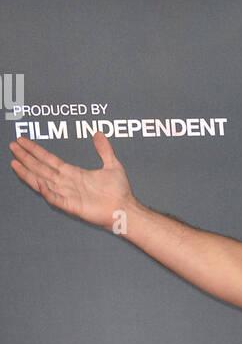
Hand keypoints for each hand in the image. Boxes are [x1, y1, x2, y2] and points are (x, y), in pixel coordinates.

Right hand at [9, 132, 134, 229]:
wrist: (126, 209)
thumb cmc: (119, 192)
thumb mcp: (112, 165)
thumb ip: (104, 149)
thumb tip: (98, 134)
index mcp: (73, 174)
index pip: (49, 159)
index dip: (36, 150)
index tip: (23, 141)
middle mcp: (67, 183)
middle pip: (41, 168)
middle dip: (26, 158)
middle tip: (12, 146)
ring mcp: (69, 195)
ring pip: (43, 182)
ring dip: (28, 173)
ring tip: (14, 163)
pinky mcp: (73, 207)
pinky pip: (56, 199)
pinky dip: (47, 192)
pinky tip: (39, 182)